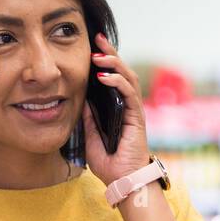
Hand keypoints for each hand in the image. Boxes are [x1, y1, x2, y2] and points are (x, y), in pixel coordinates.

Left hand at [82, 32, 150, 184]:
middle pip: (123, 72)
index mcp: (118, 110)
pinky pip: (129, 93)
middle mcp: (128, 107)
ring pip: (128, 77)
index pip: (113, 79)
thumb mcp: (90, 138)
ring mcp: (134, 111)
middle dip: (110, 54)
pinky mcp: (137, 117)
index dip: (105, 63)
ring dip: (114, 63)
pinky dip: (117, 82)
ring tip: (99, 54)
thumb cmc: (110, 164)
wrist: (122, 181)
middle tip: (98, 39)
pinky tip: (104, 76)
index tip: (92, 48)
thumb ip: (89, 119)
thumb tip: (82, 100)